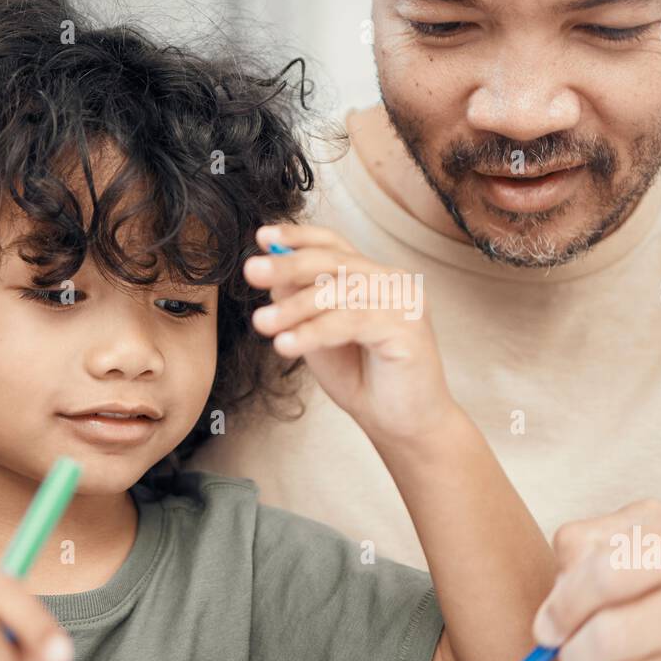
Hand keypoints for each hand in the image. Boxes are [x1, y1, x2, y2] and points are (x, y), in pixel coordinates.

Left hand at [243, 222, 455, 441]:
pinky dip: (314, 332)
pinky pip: (352, 321)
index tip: (262, 236)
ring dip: (295, 308)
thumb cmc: (363, 379)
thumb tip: (270, 270)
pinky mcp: (409, 327)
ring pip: (341, 292)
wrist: (403, 424)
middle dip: (288, 265)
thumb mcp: (318, 335)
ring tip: (261, 323)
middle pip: (335, 261)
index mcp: (373, 277)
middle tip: (252, 272)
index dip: (298, 237)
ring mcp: (405, 302)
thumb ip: (300, 302)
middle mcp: (393, 281)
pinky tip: (287, 344)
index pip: (334, 245)